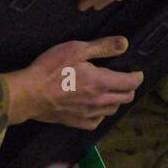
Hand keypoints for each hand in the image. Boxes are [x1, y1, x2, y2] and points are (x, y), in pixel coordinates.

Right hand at [5, 36, 143, 129]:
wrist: (29, 94)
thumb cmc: (51, 69)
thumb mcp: (76, 49)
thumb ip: (102, 47)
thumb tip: (125, 44)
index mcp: (102, 82)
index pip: (130, 83)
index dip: (137, 76)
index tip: (136, 71)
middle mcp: (100, 101)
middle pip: (125, 98)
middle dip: (129, 88)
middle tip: (123, 80)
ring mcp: (89, 114)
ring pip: (112, 110)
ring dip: (116, 100)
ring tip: (110, 92)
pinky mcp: (76, 122)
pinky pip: (97, 121)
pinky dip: (100, 114)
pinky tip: (95, 108)